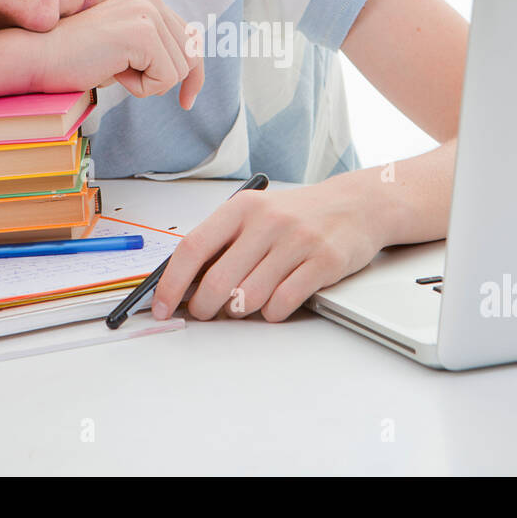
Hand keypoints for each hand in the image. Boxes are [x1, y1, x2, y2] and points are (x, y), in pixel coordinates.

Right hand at [31, 0, 203, 108]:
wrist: (40, 57)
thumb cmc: (78, 59)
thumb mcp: (124, 49)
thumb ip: (155, 49)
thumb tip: (193, 70)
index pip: (192, 40)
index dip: (193, 75)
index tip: (187, 102)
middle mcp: (152, 0)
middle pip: (191, 57)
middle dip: (164, 81)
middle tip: (123, 75)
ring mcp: (148, 14)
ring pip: (180, 71)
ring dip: (148, 84)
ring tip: (113, 68)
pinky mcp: (143, 34)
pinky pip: (165, 79)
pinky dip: (141, 88)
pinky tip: (112, 71)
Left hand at [152, 182, 383, 322]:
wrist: (355, 205)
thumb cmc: (297, 216)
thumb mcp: (254, 216)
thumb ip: (221, 244)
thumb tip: (180, 286)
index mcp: (241, 207)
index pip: (192, 248)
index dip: (170, 284)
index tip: (160, 307)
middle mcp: (267, 221)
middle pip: (217, 282)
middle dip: (205, 308)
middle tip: (208, 313)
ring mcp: (296, 241)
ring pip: (249, 298)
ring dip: (243, 311)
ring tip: (250, 300)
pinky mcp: (323, 262)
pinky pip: (282, 304)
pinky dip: (273, 313)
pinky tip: (277, 301)